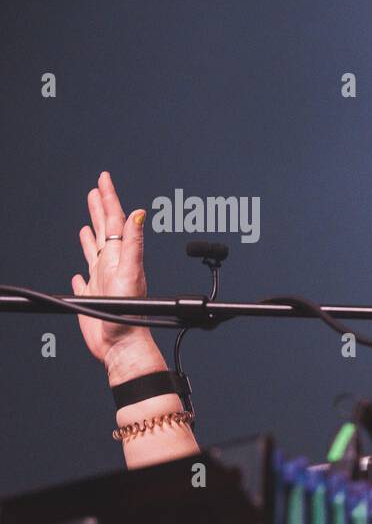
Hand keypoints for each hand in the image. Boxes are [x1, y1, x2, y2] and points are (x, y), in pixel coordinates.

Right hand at [71, 172, 162, 381]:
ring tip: (89, 221)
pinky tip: (79, 271)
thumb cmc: (132, 314)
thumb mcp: (132, 272)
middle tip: (96, 190)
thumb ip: (135, 243)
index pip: (115, 220)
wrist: (123, 345)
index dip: (109, 198)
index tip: (104, 178)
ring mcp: (102, 281)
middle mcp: (112, 266)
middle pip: (106, 230)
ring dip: (92, 235)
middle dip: (100, 209)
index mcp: (120, 257)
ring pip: (95, 252)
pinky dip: (80, 273)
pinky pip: (84, 281)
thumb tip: (139, 213)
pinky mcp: (93, 298)